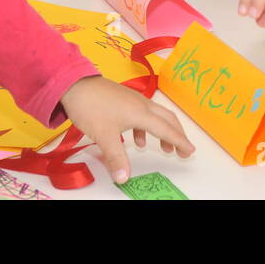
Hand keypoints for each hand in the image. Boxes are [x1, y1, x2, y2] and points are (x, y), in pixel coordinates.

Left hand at [60, 76, 194, 184]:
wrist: (74, 85)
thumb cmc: (91, 108)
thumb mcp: (103, 136)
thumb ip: (116, 158)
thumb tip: (124, 179)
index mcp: (141, 113)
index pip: (166, 129)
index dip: (179, 141)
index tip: (190, 151)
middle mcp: (142, 105)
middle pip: (167, 119)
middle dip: (177, 135)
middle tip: (183, 150)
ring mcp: (134, 100)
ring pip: (156, 116)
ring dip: (163, 132)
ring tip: (164, 148)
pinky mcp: (125, 100)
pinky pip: (144, 114)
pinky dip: (146, 128)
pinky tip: (137, 140)